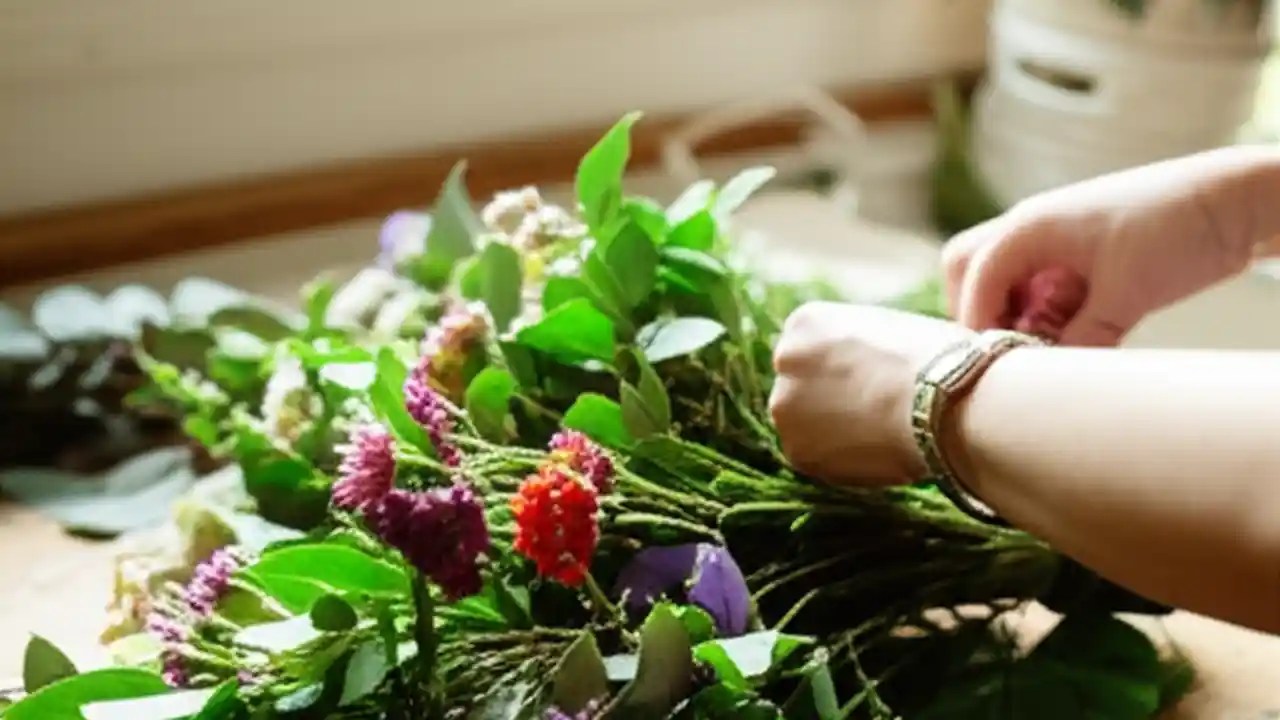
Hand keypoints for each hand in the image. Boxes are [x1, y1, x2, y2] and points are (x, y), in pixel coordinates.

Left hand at [769, 303, 971, 484]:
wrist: (939, 402)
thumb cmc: (936, 359)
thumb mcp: (891, 328)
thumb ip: (859, 347)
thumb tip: (862, 368)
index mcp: (806, 322)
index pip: (813, 350)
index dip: (844, 370)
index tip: (871, 381)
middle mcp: (784, 359)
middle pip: (802, 386)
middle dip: (830, 400)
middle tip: (872, 412)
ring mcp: (784, 406)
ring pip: (806, 424)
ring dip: (833, 431)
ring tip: (879, 434)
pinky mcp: (796, 450)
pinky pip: (817, 459)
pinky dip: (841, 462)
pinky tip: (875, 453)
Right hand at [944, 151, 1260, 345]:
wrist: (1233, 201)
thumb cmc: (1178, 230)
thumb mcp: (1127, 295)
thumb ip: (1080, 338)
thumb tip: (1047, 379)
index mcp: (1033, 225)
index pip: (975, 277)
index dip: (974, 323)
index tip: (988, 363)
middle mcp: (1033, 226)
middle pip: (968, 266)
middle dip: (975, 309)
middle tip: (1001, 349)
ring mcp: (1054, 238)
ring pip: (1001, 277)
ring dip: (1010, 313)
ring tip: (1044, 346)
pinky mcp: (1077, 252)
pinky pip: (1036, 284)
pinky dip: (1040, 312)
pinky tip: (1069, 333)